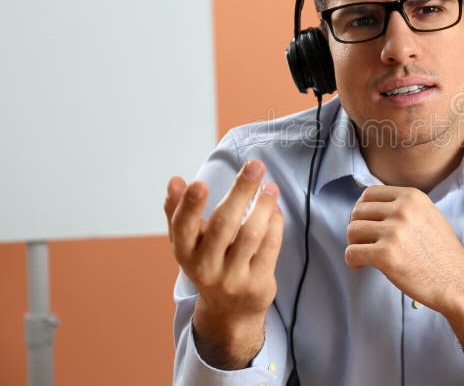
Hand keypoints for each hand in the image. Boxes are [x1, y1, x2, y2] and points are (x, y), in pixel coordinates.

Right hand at [164, 159, 283, 368]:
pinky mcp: (257, 284)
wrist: (230, 310)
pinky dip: (275, 224)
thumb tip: (175, 180)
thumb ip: (178, 211)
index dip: (188, 206)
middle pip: (223, 224)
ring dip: (263, 205)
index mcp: (185, 252)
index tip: (198, 183)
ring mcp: (233, 278)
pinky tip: (275, 209)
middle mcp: (206, 267)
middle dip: (240, 191)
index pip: (182, 228)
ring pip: (251, 234)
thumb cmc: (209, 261)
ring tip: (270, 186)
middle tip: (255, 165)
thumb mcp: (188, 242)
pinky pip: (270, 247)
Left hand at [345, 185, 463, 359]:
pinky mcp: (386, 255)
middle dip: (358, 229)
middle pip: (358, 211)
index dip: (363, 210)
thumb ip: (404, 207)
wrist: (457, 282)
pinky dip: (352, 260)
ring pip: (352, 230)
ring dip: (354, 244)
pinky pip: (351, 252)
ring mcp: (394, 231)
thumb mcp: (428, 215)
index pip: (369, 193)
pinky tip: (362, 266)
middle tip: (365, 243)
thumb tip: (369, 206)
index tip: (367, 225)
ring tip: (365, 256)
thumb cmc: (442, 254)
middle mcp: (402, 209)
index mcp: (412, 197)